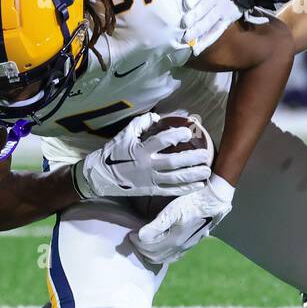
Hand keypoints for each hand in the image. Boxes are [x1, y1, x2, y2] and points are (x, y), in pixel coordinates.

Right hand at [73, 112, 212, 199]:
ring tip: (207, 171)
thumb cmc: (113, 153)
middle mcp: (147, 165)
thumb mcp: (124, 134)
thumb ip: (141, 124)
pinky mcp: (150, 190)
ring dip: (193, 175)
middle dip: (191, 159)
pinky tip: (198, 185)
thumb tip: (157, 117)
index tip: (188, 133)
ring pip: (175, 178)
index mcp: (141, 150)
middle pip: (173, 162)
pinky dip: (185, 188)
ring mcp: (150, 180)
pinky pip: (171, 190)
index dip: (177, 136)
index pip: (162, 141)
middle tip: (205, 154)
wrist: (100, 176)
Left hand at [133, 175, 234, 264]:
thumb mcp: (173, 210)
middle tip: (134, 238)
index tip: (131, 233)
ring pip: (165, 257)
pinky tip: (162, 248)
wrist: (215, 199)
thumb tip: (141, 237)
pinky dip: (164, 254)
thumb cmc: (192, 201)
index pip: (149, 249)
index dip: (137, 242)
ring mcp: (187, 245)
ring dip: (152, 253)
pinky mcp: (193, 241)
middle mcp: (180, 246)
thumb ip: (157, 226)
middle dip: (142, 249)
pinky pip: (175, 255)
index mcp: (174, 240)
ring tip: (145, 243)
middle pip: (156, 256)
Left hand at [181, 0, 241, 53]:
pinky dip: (207, 41)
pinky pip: (216, 32)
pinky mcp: (225, 21)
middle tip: (183, 24)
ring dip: (198, 31)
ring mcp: (222, 11)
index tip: (186, 3)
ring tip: (186, 38)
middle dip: (195, 16)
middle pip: (206, 8)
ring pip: (210, 22)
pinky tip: (196, 49)